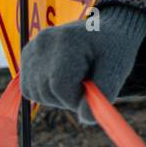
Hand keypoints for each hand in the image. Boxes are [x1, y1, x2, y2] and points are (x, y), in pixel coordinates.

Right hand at [18, 5, 145, 124]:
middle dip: (68, 98)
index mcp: (67, 42)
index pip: (60, 86)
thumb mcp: (118, 69)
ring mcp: (32, 47)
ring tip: (77, 80)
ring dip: (57, 96)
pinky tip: (64, 79)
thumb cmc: (115, 48)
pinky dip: (46, 91)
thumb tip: (86, 118)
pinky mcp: (27, 54)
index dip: (77, 99)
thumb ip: (104, 94)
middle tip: (88, 85)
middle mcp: (44, 42)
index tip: (92, 91)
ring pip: (35, 92)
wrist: (108, 28)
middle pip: (46, 91)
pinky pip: (29, 87)